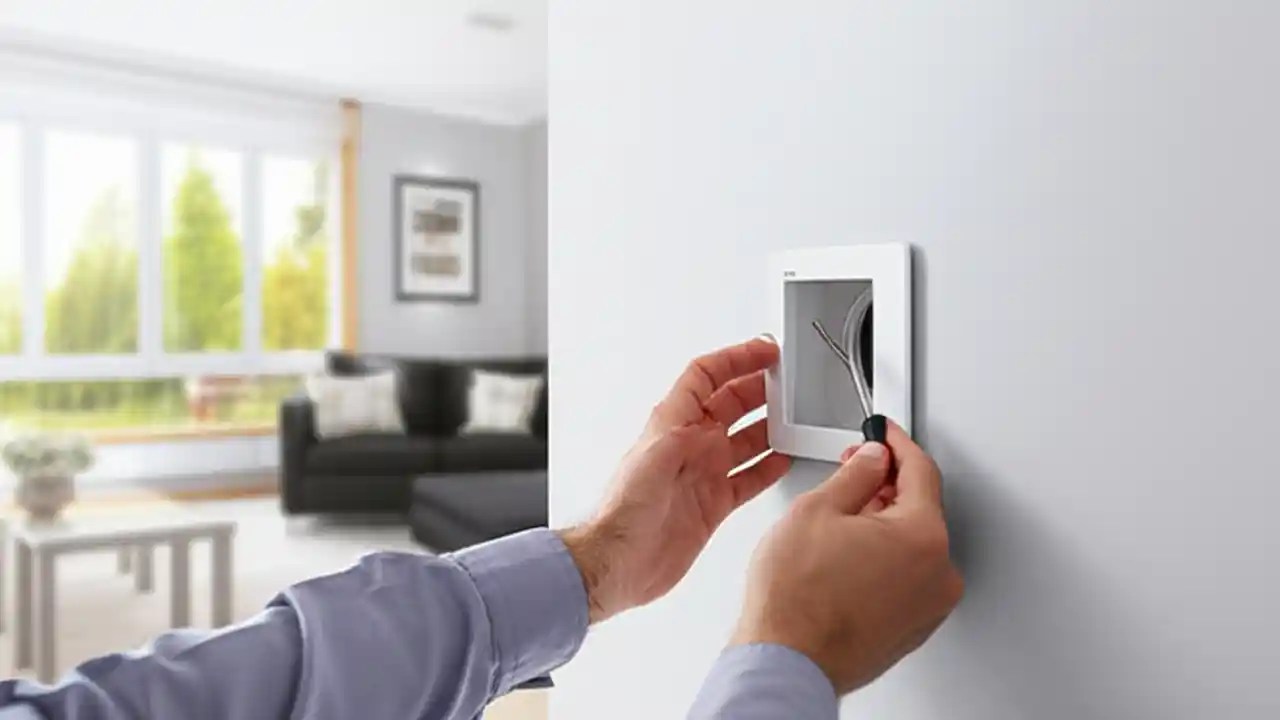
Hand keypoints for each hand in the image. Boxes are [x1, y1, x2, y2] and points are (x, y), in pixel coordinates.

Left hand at [560, 337, 792, 622]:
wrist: (620, 561)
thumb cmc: (623, 512)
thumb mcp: (651, 461)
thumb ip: (682, 437)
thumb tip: (709, 424)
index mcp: (673, 425)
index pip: (706, 376)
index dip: (735, 358)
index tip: (765, 351)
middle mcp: (690, 446)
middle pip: (731, 402)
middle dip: (759, 387)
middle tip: (787, 381)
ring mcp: (703, 474)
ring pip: (745, 439)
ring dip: (770, 425)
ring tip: (794, 417)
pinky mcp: (714, 504)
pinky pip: (749, 477)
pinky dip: (769, 466)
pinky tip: (785, 459)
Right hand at [730, 421, 963, 694]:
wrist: (787, 661)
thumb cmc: (796, 599)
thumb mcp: (817, 509)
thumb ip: (856, 474)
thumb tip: (874, 459)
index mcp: (923, 537)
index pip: (922, 471)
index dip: (897, 444)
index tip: (885, 435)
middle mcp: (938, 574)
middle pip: (920, 509)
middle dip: (886, 485)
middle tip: (856, 471)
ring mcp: (928, 606)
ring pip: (912, 545)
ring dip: (883, 524)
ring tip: (839, 522)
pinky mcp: (912, 628)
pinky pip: (905, 578)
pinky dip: (883, 559)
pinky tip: (846, 557)